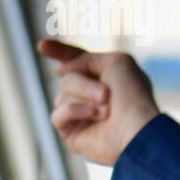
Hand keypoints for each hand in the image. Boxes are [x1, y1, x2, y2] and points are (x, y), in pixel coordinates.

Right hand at [38, 39, 160, 165]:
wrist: (137, 128)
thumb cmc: (133, 96)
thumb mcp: (116, 61)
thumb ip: (86, 57)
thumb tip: (62, 71)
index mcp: (104, 77)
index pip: (76, 61)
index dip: (59, 52)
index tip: (42, 46)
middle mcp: (92, 96)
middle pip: (66, 77)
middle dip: (84, 83)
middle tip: (106, 95)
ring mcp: (81, 115)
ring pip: (61, 95)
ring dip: (85, 97)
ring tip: (107, 110)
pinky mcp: (72, 133)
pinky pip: (57, 115)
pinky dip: (76, 111)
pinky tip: (97, 117)